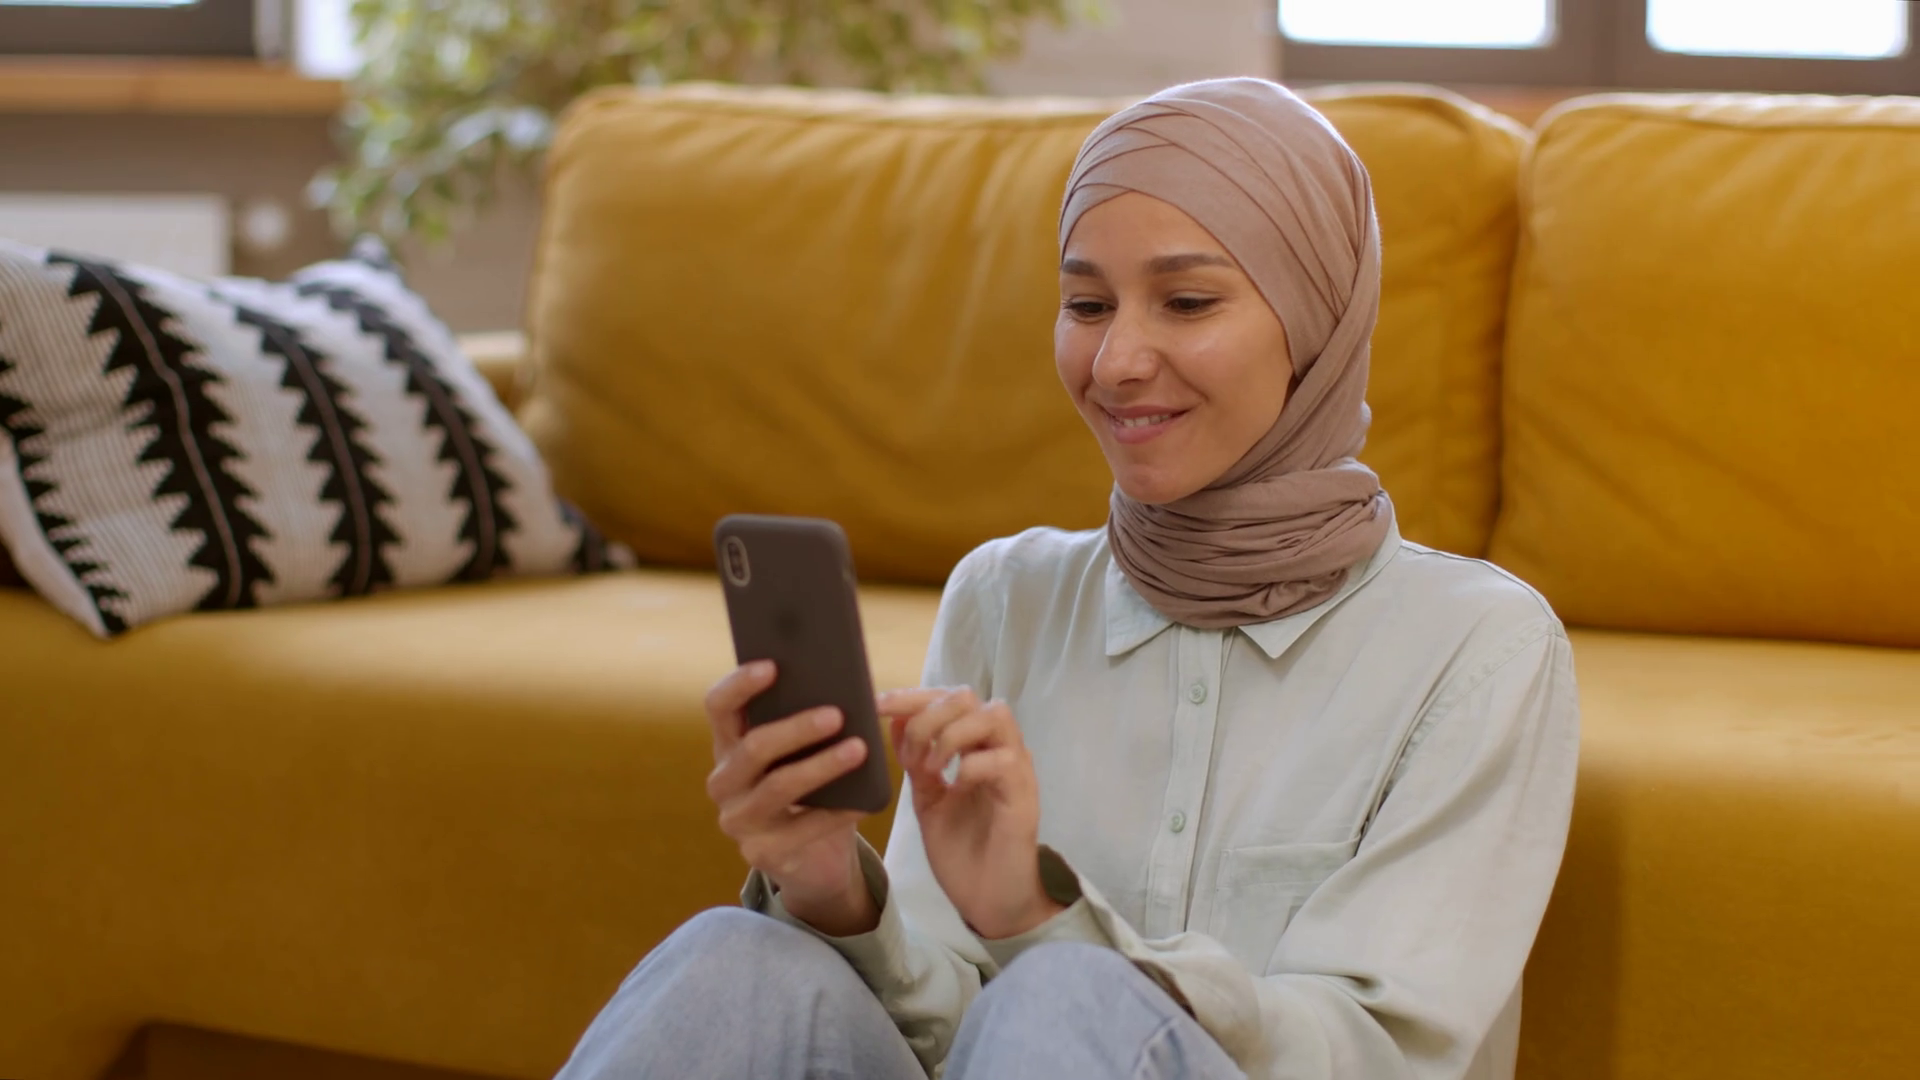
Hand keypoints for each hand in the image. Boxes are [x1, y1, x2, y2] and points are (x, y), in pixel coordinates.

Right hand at [704, 660, 877, 936]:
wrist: (815, 859)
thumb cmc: (813, 791)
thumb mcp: (806, 754)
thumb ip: (811, 720)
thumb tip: (846, 683)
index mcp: (729, 745)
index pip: (719, 707)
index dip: (740, 684)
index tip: (773, 665)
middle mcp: (724, 781)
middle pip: (752, 746)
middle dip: (796, 728)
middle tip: (836, 714)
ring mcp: (738, 820)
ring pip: (778, 786)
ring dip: (821, 766)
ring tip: (858, 749)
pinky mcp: (760, 853)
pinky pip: (802, 828)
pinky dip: (838, 812)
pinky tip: (865, 802)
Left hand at [880, 687, 1063, 939]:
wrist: (989, 900)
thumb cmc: (962, 851)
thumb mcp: (927, 799)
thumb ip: (915, 760)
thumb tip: (896, 717)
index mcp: (975, 745)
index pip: (946, 700)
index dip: (910, 696)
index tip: (876, 705)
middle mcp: (999, 748)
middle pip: (968, 696)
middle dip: (927, 714)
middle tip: (908, 753)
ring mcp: (1016, 769)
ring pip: (994, 715)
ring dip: (951, 734)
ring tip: (929, 768)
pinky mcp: (1025, 796)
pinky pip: (1004, 760)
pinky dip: (971, 766)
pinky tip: (953, 786)